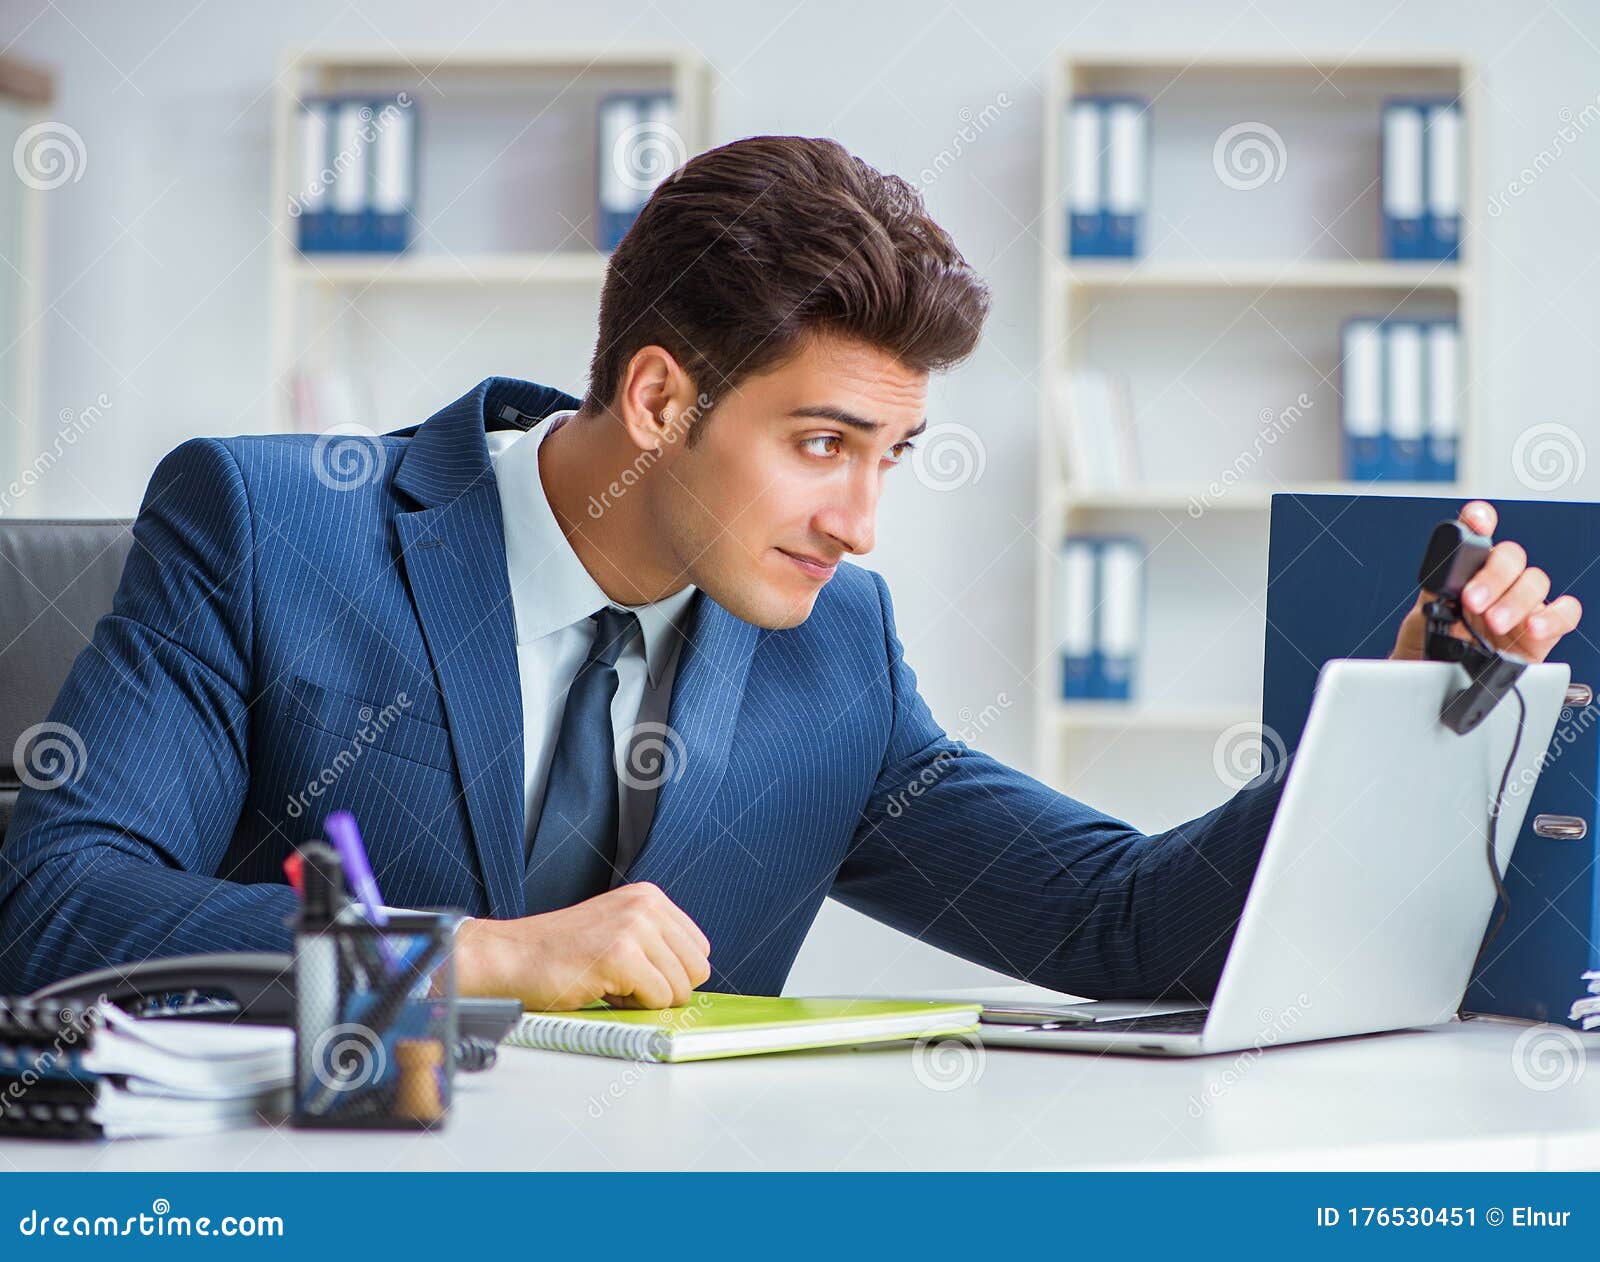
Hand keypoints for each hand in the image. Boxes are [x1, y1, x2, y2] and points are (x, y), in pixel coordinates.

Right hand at [454, 881, 710, 1010]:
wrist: (510, 957)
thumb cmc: (560, 953)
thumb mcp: (618, 928)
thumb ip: (656, 942)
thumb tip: (694, 977)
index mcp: (649, 897)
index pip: (700, 949)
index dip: (672, 973)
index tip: (638, 972)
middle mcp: (646, 905)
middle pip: (697, 970)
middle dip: (666, 988)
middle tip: (624, 981)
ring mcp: (634, 927)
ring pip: (680, 988)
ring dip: (646, 998)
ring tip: (609, 982)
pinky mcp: (621, 955)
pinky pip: (658, 1000)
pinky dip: (632, 1006)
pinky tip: (602, 989)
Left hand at [1390, 500, 1581, 663]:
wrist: (1432, 686)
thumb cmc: (1425, 653)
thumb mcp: (1419, 622)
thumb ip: (1433, 596)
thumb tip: (1445, 581)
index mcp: (1465, 573)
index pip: (1478, 536)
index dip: (1480, 520)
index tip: (1476, 519)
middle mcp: (1496, 585)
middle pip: (1511, 557)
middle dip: (1493, 576)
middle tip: (1472, 601)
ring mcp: (1521, 607)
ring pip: (1535, 582)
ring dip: (1515, 600)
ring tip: (1494, 623)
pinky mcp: (1541, 634)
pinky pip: (1565, 613)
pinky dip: (1553, 617)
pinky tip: (1532, 627)